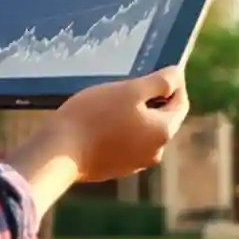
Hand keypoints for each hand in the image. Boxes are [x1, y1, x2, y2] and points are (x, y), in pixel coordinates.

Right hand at [53, 66, 189, 182]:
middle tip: (130, 83)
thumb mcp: (129, 90)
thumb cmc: (94, 116)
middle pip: (162, 118)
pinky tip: (99, 120)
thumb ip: (159, 82)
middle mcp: (155, 152)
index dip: (173, 84)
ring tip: (111, 101)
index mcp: (163, 132)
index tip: (160, 69)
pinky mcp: (115, 168)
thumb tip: (177, 75)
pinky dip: (119, 130)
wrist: (57, 153)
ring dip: (134, 115)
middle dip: (151, 99)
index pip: (180, 103)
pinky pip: (125, 143)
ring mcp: (135, 163)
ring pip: (142, 130)